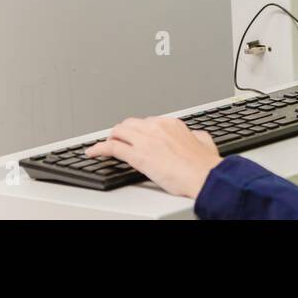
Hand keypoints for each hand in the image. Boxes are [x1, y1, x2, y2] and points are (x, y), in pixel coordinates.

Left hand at [86, 116, 222, 198]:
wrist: (203, 176)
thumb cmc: (205, 164)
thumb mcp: (204, 141)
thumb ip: (195, 135)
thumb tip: (194, 136)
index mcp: (171, 124)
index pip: (147, 122)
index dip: (139, 131)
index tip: (136, 137)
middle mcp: (157, 127)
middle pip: (130, 124)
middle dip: (123, 132)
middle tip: (118, 139)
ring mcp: (145, 140)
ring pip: (118, 132)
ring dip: (110, 138)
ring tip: (105, 145)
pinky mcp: (137, 155)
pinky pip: (111, 147)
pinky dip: (98, 148)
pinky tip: (92, 152)